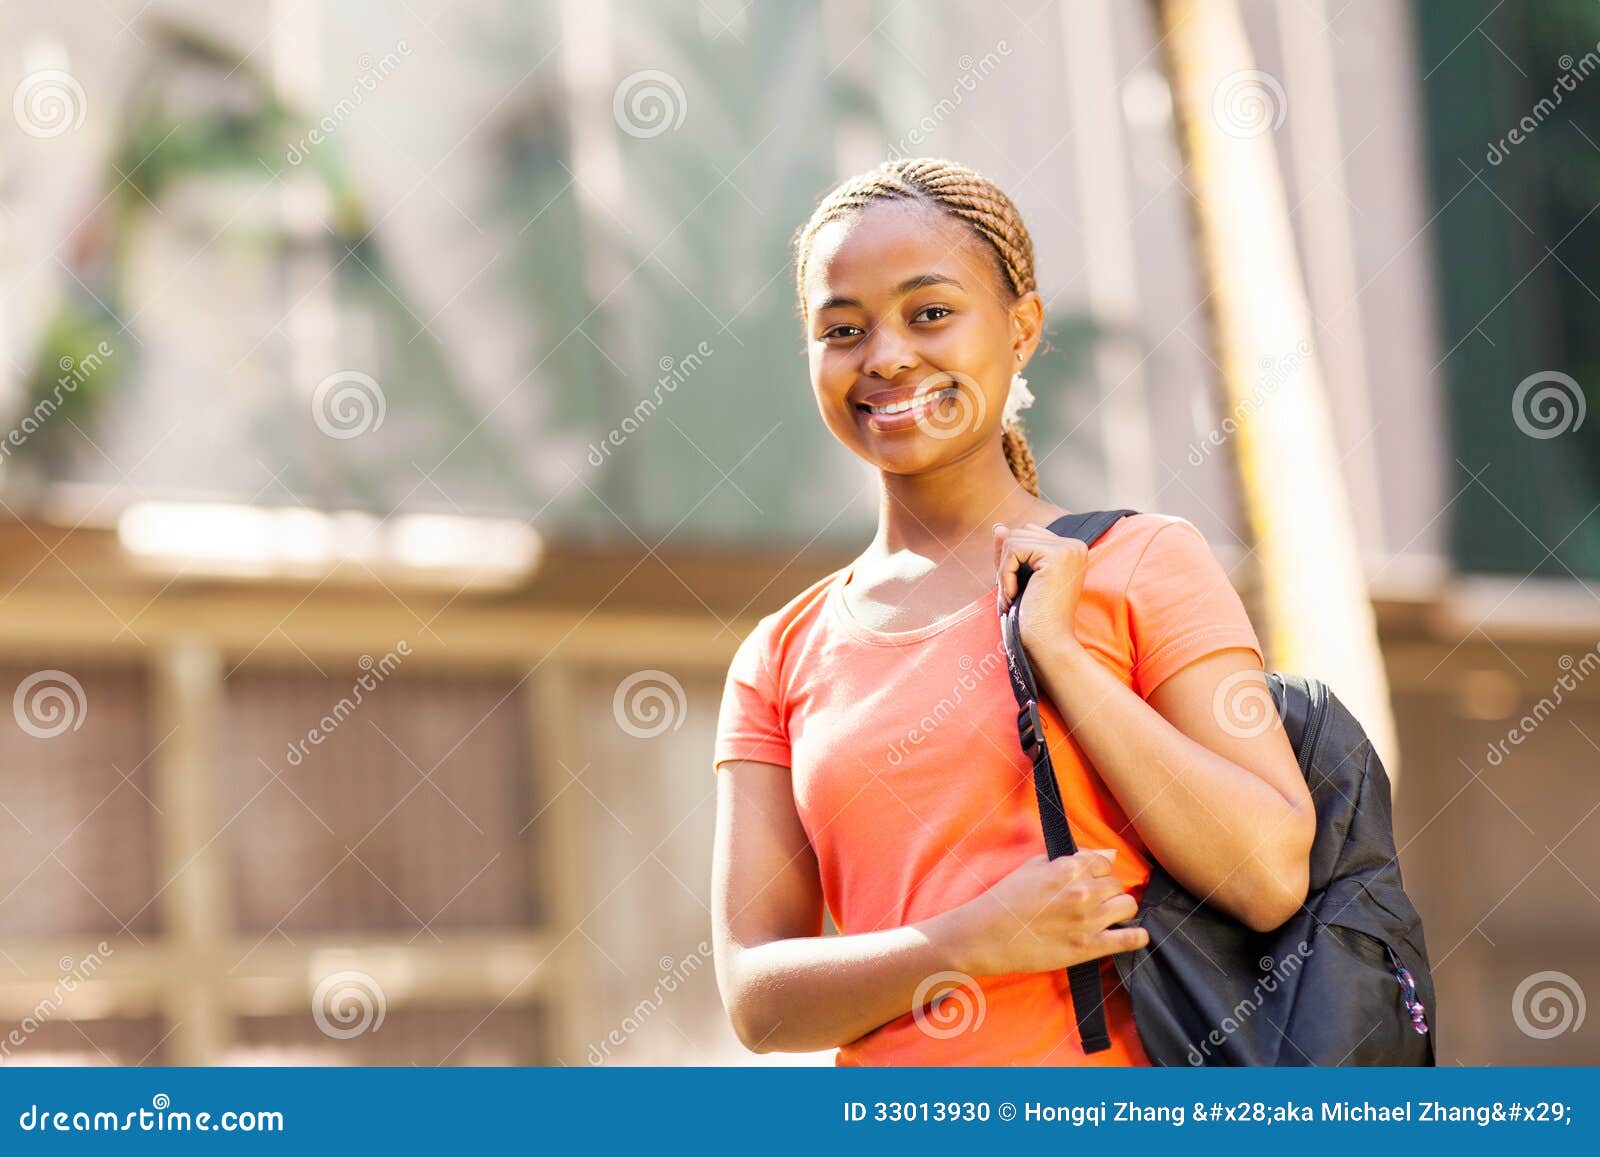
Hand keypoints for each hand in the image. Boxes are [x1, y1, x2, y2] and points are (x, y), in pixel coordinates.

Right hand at [956, 849, 1149, 975]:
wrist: (986, 935)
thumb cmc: (1005, 900)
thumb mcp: (1032, 867)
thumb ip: (1069, 859)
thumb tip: (1103, 854)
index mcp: (1067, 869)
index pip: (1104, 862)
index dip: (1098, 871)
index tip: (1092, 879)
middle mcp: (1082, 891)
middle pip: (1117, 884)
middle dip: (1108, 890)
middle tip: (1094, 900)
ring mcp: (1087, 920)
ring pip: (1128, 906)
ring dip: (1120, 909)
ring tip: (1108, 915)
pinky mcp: (1088, 947)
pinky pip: (1128, 940)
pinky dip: (1136, 937)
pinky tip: (1136, 935)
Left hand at [993, 521, 1088, 663]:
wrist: (1048, 642)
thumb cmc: (1033, 616)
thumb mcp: (1019, 577)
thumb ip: (1010, 550)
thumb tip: (998, 526)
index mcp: (1070, 550)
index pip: (1028, 534)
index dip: (1010, 559)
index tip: (1012, 587)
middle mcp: (1074, 545)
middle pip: (1019, 533)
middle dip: (1005, 563)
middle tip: (1009, 594)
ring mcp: (1068, 549)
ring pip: (1014, 539)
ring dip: (1004, 570)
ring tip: (1011, 596)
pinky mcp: (1056, 556)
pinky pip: (1014, 549)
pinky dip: (1005, 573)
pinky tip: (1013, 595)